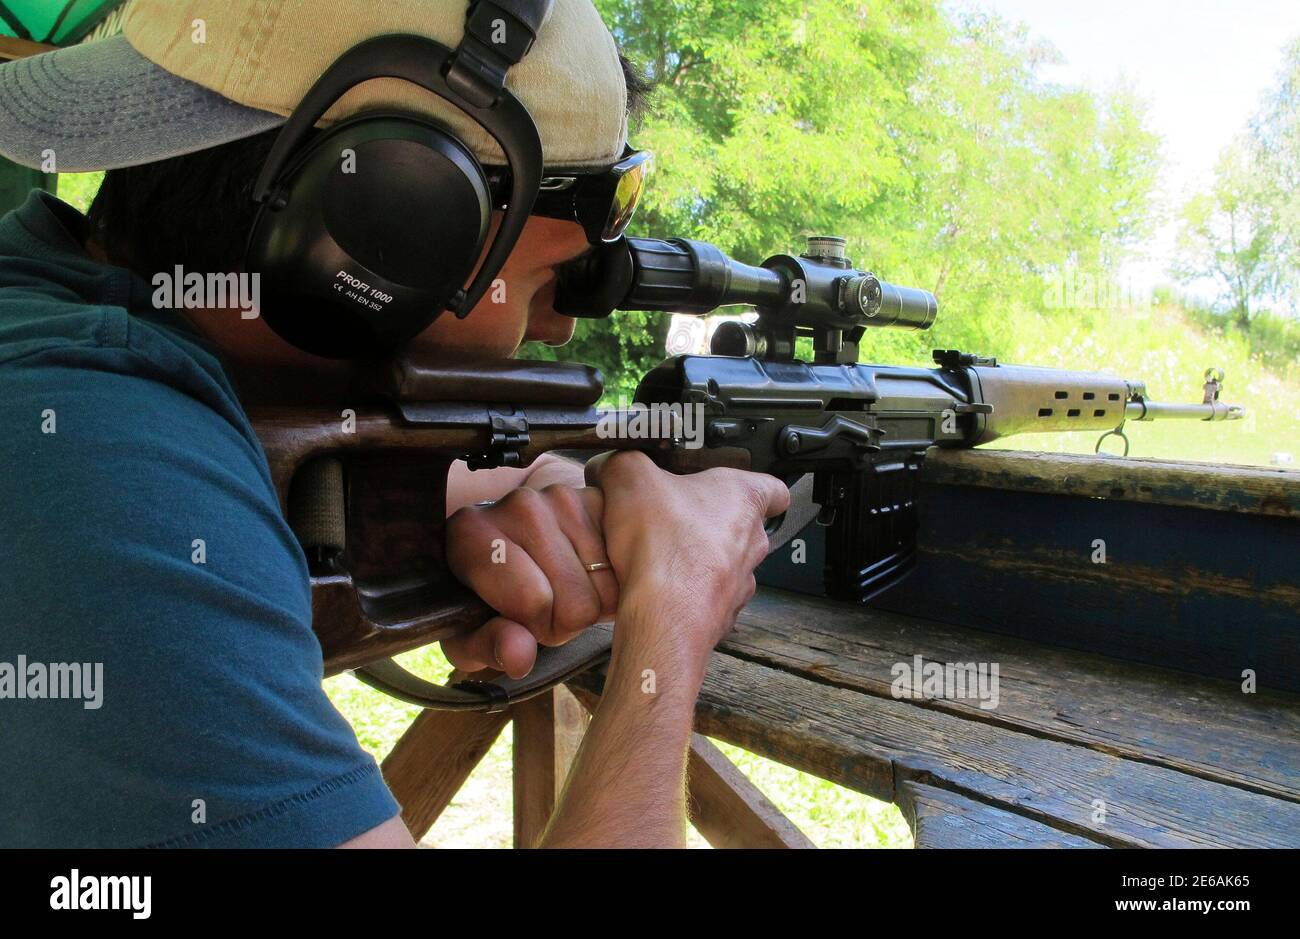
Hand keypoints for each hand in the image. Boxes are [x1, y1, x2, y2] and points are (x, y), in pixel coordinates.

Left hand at [444, 485, 617, 677]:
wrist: (511, 544)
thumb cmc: (483, 597)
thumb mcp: (472, 635)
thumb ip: (490, 646)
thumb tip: (520, 657)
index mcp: (470, 533)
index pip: (533, 601)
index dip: (535, 628)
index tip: (521, 621)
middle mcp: (518, 504)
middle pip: (577, 602)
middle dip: (565, 619)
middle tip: (546, 606)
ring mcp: (563, 496)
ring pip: (607, 589)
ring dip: (590, 601)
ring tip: (564, 588)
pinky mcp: (599, 498)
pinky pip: (627, 566)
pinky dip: (612, 582)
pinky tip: (587, 574)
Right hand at [584, 451, 789, 663]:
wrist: (663, 614)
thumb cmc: (663, 546)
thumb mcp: (629, 477)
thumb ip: (624, 462)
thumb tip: (613, 465)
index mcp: (743, 497)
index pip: (772, 487)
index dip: (754, 484)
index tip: (735, 486)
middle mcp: (752, 540)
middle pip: (740, 524)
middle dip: (708, 521)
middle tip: (673, 517)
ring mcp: (741, 581)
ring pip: (724, 563)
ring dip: (697, 559)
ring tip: (659, 555)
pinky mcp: (722, 613)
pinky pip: (706, 596)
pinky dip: (686, 592)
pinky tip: (657, 586)